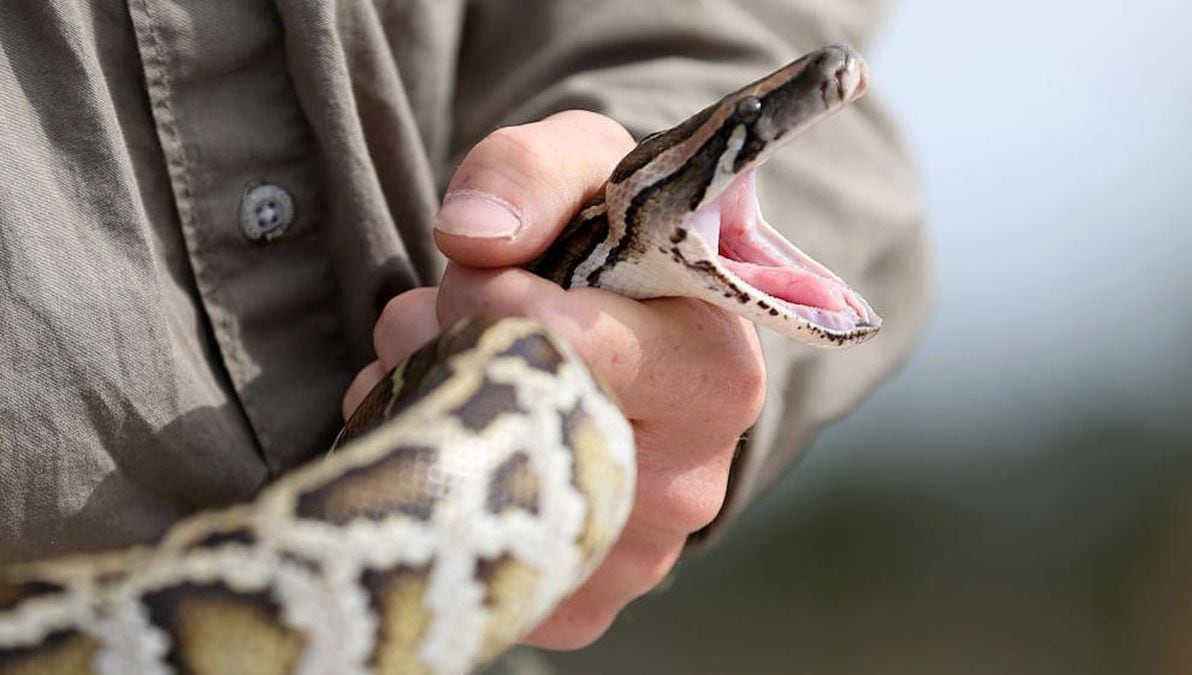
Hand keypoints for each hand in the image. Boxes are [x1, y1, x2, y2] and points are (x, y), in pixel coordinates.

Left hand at [343, 111, 765, 648]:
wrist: (636, 335)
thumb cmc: (614, 247)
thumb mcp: (588, 171)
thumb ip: (529, 172)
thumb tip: (471, 237)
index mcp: (716, 374)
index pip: (567, 345)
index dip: (488, 298)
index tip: (481, 273)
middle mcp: (690, 483)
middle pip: (508, 425)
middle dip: (444, 356)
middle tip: (449, 320)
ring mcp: (635, 557)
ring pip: (475, 496)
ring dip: (428, 418)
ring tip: (454, 373)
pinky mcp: (580, 606)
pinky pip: (467, 554)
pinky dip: (436, 489)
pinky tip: (461, 444)